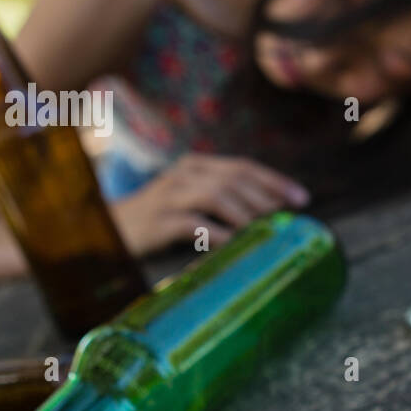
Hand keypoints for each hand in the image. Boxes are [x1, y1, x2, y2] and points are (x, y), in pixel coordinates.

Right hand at [112, 153, 309, 253]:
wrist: (108, 230)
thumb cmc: (159, 220)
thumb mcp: (192, 201)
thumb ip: (224, 201)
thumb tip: (271, 215)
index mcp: (196, 165)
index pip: (243, 167)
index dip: (275, 181)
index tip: (302, 199)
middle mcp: (184, 174)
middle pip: (234, 178)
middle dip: (267, 197)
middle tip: (287, 218)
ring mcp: (169, 195)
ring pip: (216, 195)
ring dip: (245, 214)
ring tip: (264, 231)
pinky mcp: (158, 221)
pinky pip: (194, 223)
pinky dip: (218, 234)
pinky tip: (235, 245)